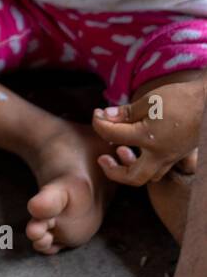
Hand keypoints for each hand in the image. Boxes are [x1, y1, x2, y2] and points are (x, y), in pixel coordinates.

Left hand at [91, 78, 206, 185]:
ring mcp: (172, 157)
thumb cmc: (180, 99)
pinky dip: (146, 164)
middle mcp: (160, 154)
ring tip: (119, 152)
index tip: (97, 114)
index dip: (98, 123)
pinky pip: (160, 167)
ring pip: (149, 176)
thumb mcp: (148, 101)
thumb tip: (104, 116)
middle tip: (101, 159)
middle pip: (133, 177)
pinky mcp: (179, 155)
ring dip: (131, 170)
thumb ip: (124, 113)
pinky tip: (139, 148)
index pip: (111, 135)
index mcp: (148, 138)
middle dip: (113, 172)